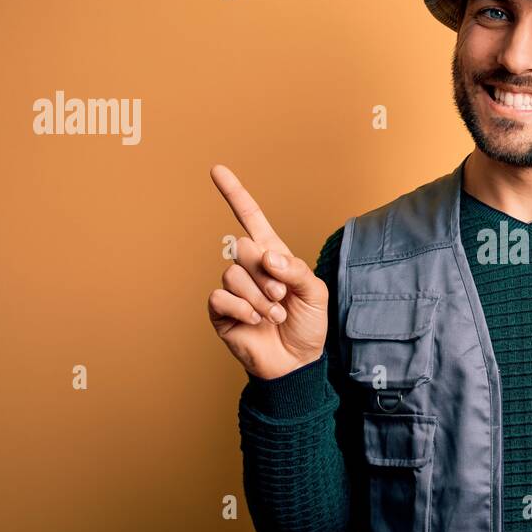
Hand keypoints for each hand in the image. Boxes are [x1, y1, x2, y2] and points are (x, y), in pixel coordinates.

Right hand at [207, 164, 328, 379]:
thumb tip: (268, 256)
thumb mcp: (315, 293)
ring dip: (259, 297)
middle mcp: (249, 268)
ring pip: (233, 273)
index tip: (217, 170)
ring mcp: (233, 289)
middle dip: (267, 275)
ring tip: (273, 314)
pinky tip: (255, 321)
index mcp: (272, 256)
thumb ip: (295, 270)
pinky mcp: (220, 311)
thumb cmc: (308, 325)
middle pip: (243, 248)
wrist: (297, 362)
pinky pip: (221, 296)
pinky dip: (243, 308)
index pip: (250, 218)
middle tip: (281, 297)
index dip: (234, 194)